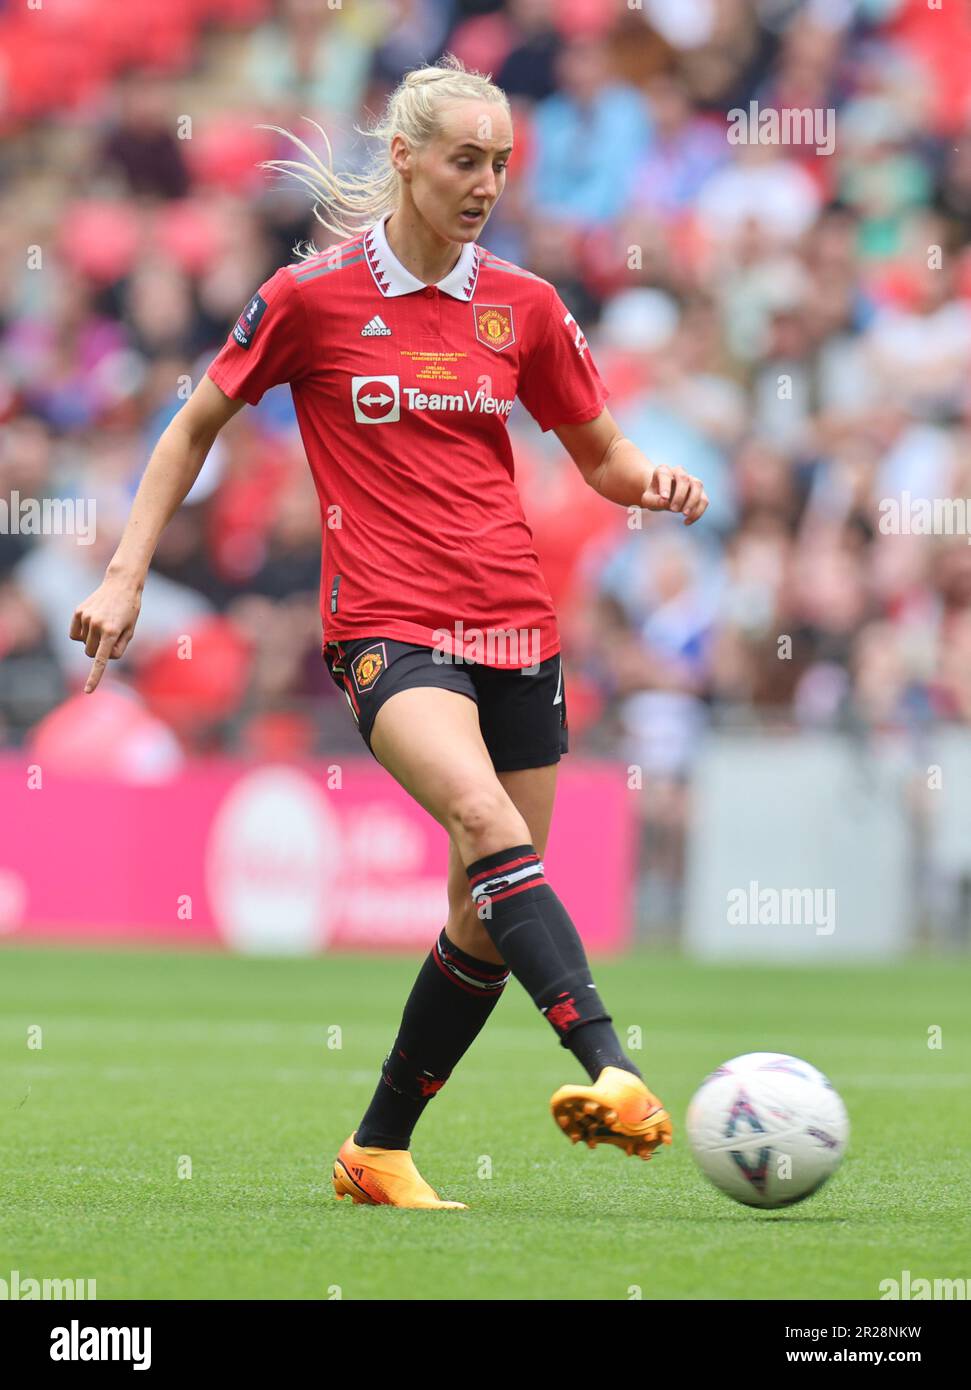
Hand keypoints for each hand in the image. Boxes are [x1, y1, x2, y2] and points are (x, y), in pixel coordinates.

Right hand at [69, 576, 142, 692]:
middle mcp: (96, 625)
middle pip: (91, 653)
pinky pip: (75, 634)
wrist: (121, 585)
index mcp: (111, 632)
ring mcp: (85, 618)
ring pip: (83, 644)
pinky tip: (92, 623)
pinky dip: (82, 634)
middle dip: (98, 651)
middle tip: (111, 637)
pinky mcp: (78, 612)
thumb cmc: (129, 611)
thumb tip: (102, 657)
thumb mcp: (130, 631)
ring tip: (104, 624)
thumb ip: (118, 648)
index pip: (100, 660)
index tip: (88, 690)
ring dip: (92, 641)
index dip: (94, 677)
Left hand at [640, 466, 708, 524]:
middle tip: (673, 510)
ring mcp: (691, 480)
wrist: (663, 497)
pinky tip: (687, 522)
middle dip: (680, 495)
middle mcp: (679, 472)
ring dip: (692, 501)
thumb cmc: (654, 497)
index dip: (665, 485)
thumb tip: (664, 502)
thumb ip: (653, 501)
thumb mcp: (648, 500)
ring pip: (698, 485)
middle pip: (684, 478)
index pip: (665, 474)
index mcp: (663, 471)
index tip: (664, 498)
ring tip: (684, 515)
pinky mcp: (700, 492)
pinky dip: (697, 512)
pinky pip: (704, 500)